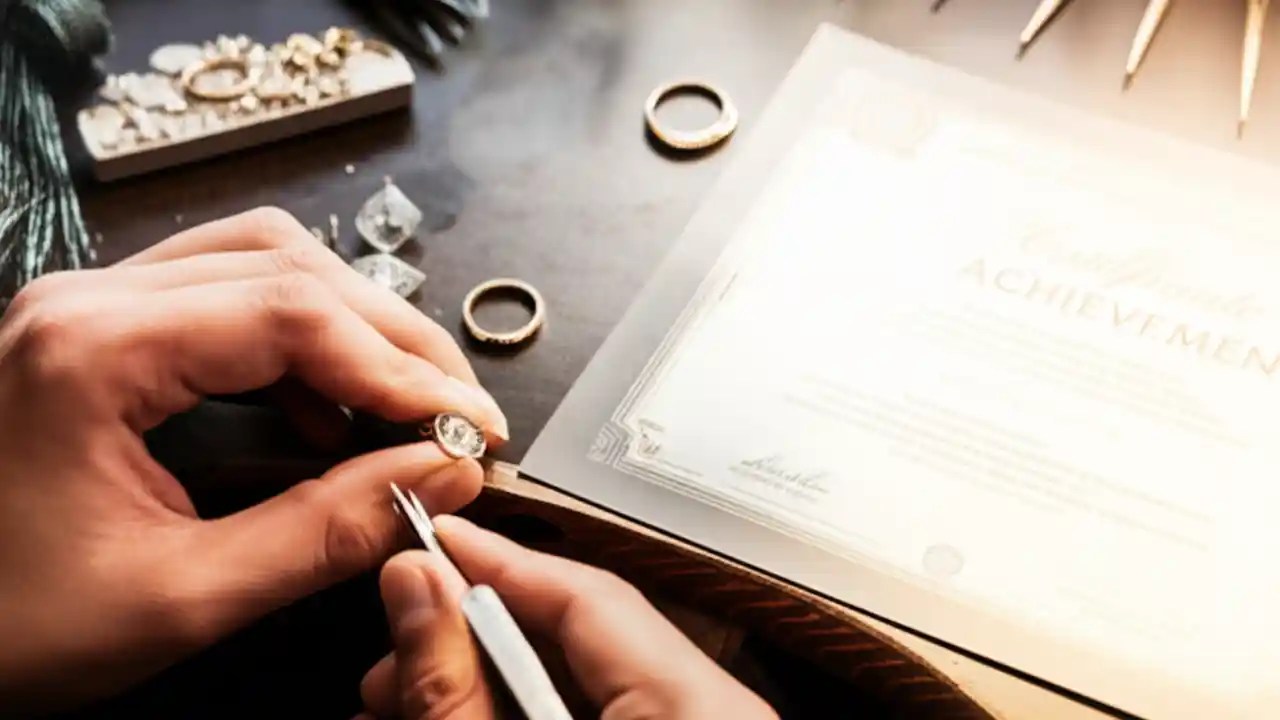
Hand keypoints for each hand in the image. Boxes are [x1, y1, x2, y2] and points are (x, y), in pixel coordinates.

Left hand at [0, 208, 507, 713]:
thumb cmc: (1, 622)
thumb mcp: (178, 598)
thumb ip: (322, 533)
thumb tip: (437, 478)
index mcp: (95, 349)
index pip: (296, 314)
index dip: (405, 369)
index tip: (470, 428)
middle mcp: (91, 301)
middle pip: (291, 268)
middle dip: (394, 339)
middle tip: (456, 415)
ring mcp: (94, 308)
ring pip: (265, 266)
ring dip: (353, 329)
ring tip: (408, 405)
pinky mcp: (103, 333)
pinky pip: (229, 300)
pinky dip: (302, 345)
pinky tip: (329, 409)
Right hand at [359, 516, 777, 719]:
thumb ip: (456, 687)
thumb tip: (416, 587)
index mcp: (696, 712)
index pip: (587, 593)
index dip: (496, 558)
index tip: (430, 537)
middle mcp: (717, 715)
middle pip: (582, 636)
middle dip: (474, 638)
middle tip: (396, 656)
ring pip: (585, 679)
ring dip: (490, 686)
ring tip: (414, 703)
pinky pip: (606, 712)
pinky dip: (532, 711)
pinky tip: (468, 718)